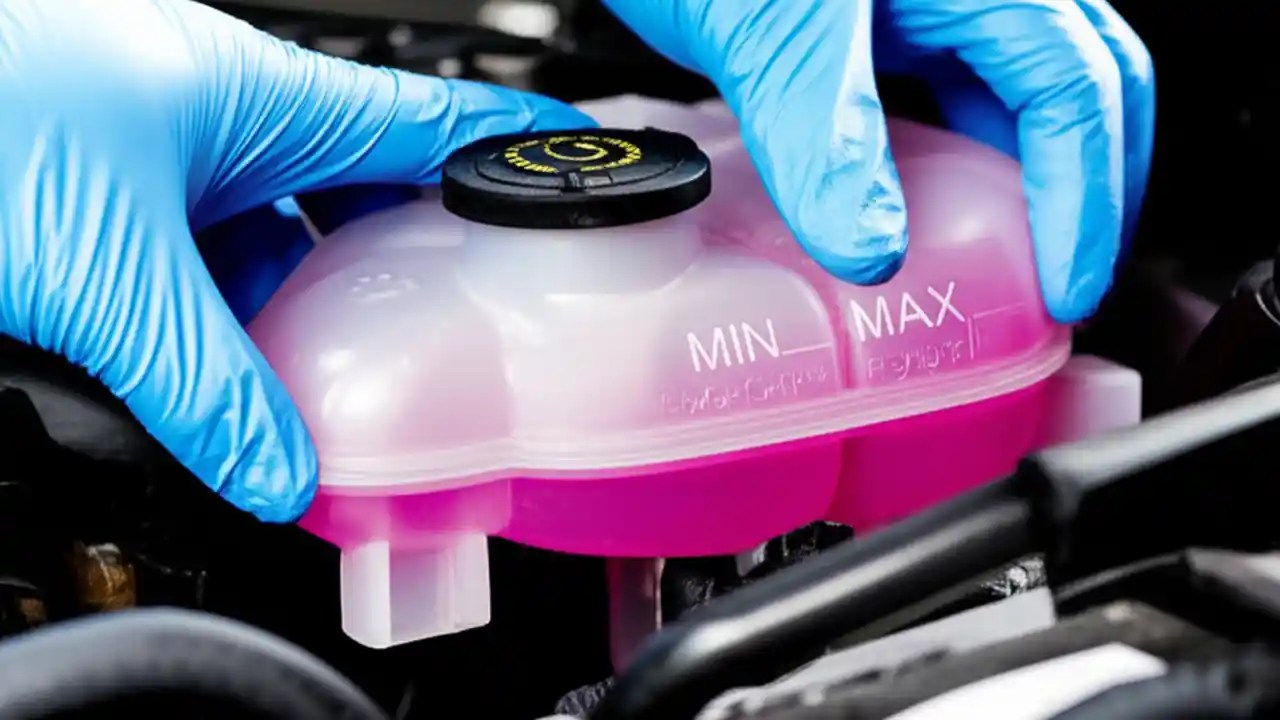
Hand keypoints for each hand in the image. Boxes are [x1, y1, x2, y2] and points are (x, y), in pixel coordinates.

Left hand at [0, 0, 592, 521]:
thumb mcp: (100, 268)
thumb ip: (202, 386)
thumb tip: (274, 471)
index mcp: (248, 95)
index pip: (424, 124)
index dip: (505, 154)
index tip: (565, 179)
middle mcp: (206, 116)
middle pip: (347, 196)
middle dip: (397, 266)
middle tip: (447, 332)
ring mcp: (149, 153)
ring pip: (261, 240)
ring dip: (290, 311)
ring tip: (329, 382)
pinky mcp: (94, 196)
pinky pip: (189, 262)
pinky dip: (209, 320)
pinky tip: (211, 373)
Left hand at [602, 0, 1154, 321]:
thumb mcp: (775, 30)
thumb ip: (826, 138)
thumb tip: (873, 252)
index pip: (1077, 86)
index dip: (1085, 196)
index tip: (1069, 289)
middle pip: (1079, 81)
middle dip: (1089, 184)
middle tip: (1068, 278)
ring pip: (1018, 85)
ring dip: (1029, 170)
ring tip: (1017, 255)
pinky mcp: (874, 12)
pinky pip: (951, 82)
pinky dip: (961, 147)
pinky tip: (932, 198)